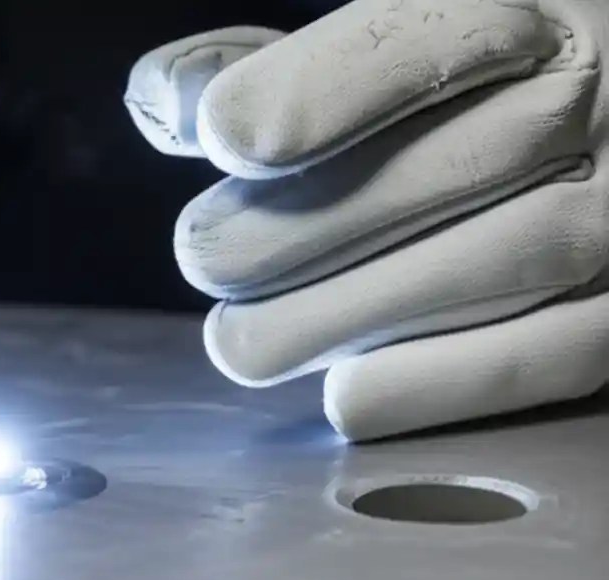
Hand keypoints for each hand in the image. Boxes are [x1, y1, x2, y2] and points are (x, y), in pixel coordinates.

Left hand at [126, 0, 608, 440]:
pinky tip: (339, 393)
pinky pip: (538, 359)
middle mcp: (592, 106)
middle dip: (284, 231)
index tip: (222, 139)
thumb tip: (164, 99)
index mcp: (529, 16)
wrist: (606, 151)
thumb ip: (277, 68)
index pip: (412, 46)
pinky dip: (426, 385)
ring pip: (474, 271)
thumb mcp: (389, 49)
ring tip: (239, 340)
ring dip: (329, 321)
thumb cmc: (465, 100)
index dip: (303, 99)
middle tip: (207, 258)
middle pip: (424, 173)